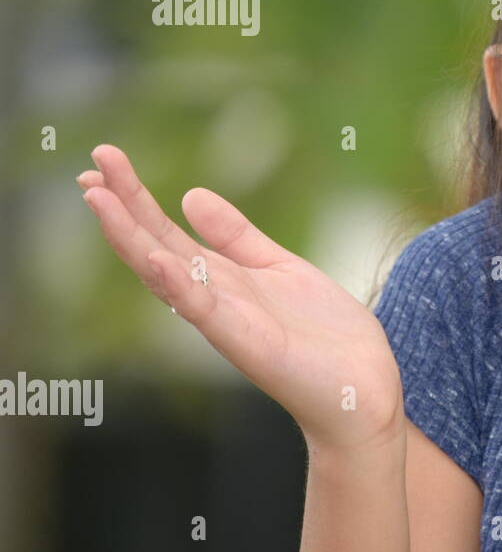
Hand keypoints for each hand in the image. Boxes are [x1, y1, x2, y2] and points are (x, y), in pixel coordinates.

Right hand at [78, 143, 403, 452]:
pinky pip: (205, 310)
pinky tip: (156, 258)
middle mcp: (213, 300)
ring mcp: (225, 322)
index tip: (104, 161)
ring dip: (131, 238)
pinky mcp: (247, 343)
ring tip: (99, 198)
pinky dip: (179, 285)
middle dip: (123, 207)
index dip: (134, 199)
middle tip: (89, 165)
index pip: (165, 233)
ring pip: (166, 275)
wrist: (362, 390)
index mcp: (221, 280)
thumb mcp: (279, 268)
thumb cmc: (323, 335)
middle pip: (156, 246)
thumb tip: (190, 195)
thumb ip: (237, 237)